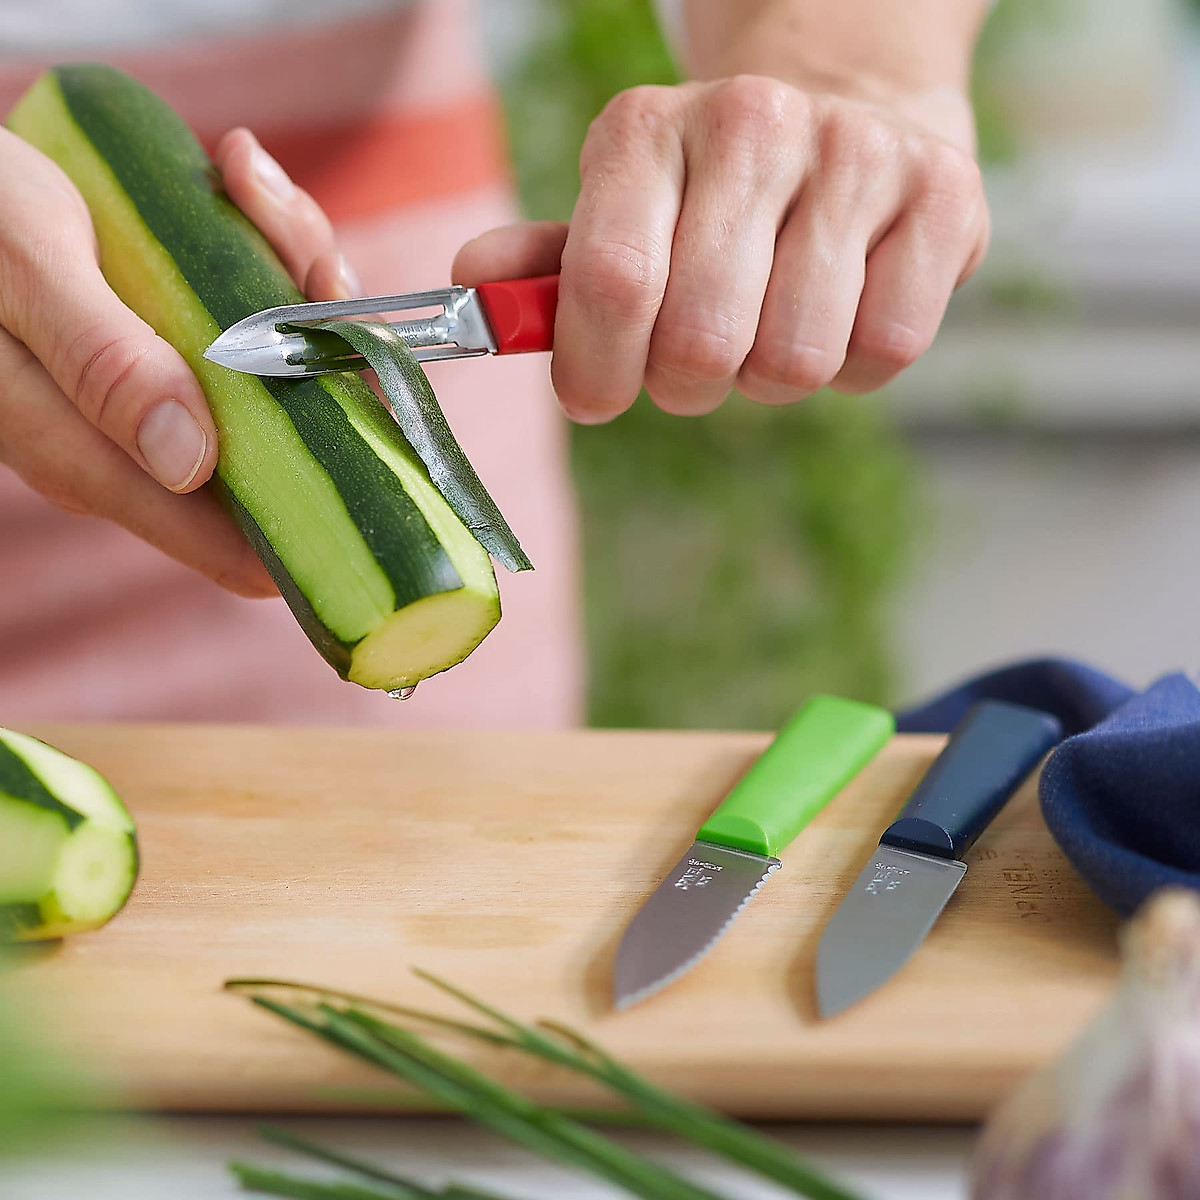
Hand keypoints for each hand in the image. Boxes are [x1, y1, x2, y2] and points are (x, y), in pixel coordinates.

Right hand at [0, 126, 355, 595]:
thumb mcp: (25, 271)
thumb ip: (102, 364)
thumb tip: (190, 463)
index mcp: (99, 464)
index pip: (245, 552)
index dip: (330, 495)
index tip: (364, 392)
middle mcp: (145, 454)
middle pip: (292, 450)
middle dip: (324, 355)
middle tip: (304, 256)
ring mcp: (164, 405)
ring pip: (283, 374)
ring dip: (294, 280)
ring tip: (248, 186)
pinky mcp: (172, 355)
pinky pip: (250, 327)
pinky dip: (264, 254)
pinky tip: (230, 180)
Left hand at [454, 75, 987, 421]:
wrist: (853, 109)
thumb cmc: (712, 196)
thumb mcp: (620, 212)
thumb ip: (547, 267)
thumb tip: (473, 283)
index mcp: (646, 130)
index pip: (610, 284)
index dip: (597, 372)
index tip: (597, 397)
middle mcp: (752, 123)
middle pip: (701, 343)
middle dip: (687, 385)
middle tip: (695, 360)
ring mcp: (857, 154)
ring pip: (794, 360)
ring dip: (770, 377)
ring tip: (771, 325)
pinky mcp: (946, 196)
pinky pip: (883, 351)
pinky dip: (850, 366)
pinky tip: (840, 311)